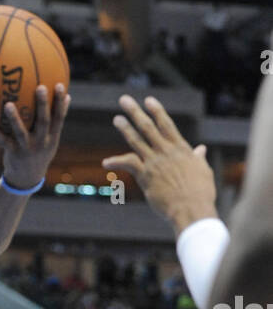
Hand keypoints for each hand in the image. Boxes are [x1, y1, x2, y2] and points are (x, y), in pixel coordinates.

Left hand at [0, 83, 69, 189]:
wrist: (27, 178)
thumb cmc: (40, 151)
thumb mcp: (51, 138)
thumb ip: (57, 119)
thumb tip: (68, 96)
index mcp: (52, 137)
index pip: (59, 117)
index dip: (60, 102)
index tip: (59, 85)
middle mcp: (41, 142)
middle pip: (43, 121)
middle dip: (43, 105)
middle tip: (40, 87)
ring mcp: (27, 148)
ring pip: (21, 132)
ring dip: (14, 118)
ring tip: (8, 104)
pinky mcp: (14, 153)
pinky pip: (4, 142)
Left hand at [102, 95, 217, 233]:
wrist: (191, 208)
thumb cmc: (200, 193)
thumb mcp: (203, 171)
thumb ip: (198, 158)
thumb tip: (201, 149)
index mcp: (181, 148)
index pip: (166, 125)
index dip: (157, 111)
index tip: (149, 100)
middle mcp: (166, 151)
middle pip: (148, 127)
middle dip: (135, 112)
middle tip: (124, 100)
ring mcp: (154, 162)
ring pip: (137, 141)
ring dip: (125, 129)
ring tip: (117, 119)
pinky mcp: (146, 175)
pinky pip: (128, 164)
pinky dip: (116, 162)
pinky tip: (106, 162)